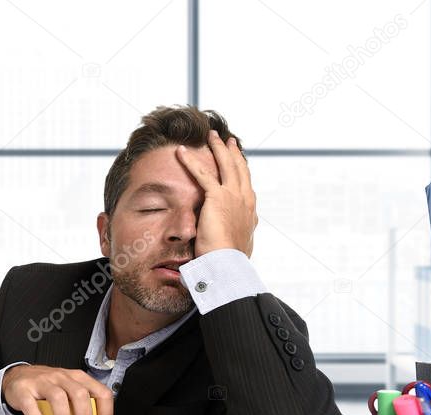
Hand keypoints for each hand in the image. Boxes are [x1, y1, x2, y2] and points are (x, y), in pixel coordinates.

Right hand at [2, 365, 113, 414]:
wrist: (18, 377)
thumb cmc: (47, 387)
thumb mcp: (68, 392)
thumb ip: (80, 407)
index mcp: (77, 378)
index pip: (100, 392)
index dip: (106, 412)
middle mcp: (62, 377)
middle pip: (80, 394)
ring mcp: (42, 382)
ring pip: (58, 398)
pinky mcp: (24, 390)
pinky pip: (32, 405)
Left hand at [175, 130, 257, 257]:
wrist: (229, 264)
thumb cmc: (231, 262)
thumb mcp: (238, 247)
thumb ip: (234, 238)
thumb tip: (233, 242)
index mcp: (250, 212)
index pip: (247, 187)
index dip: (242, 173)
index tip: (239, 163)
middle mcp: (245, 200)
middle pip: (240, 169)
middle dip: (233, 153)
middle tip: (229, 141)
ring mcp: (233, 196)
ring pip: (226, 165)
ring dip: (218, 148)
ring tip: (212, 135)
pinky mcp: (217, 197)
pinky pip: (201, 174)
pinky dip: (189, 161)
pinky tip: (180, 151)